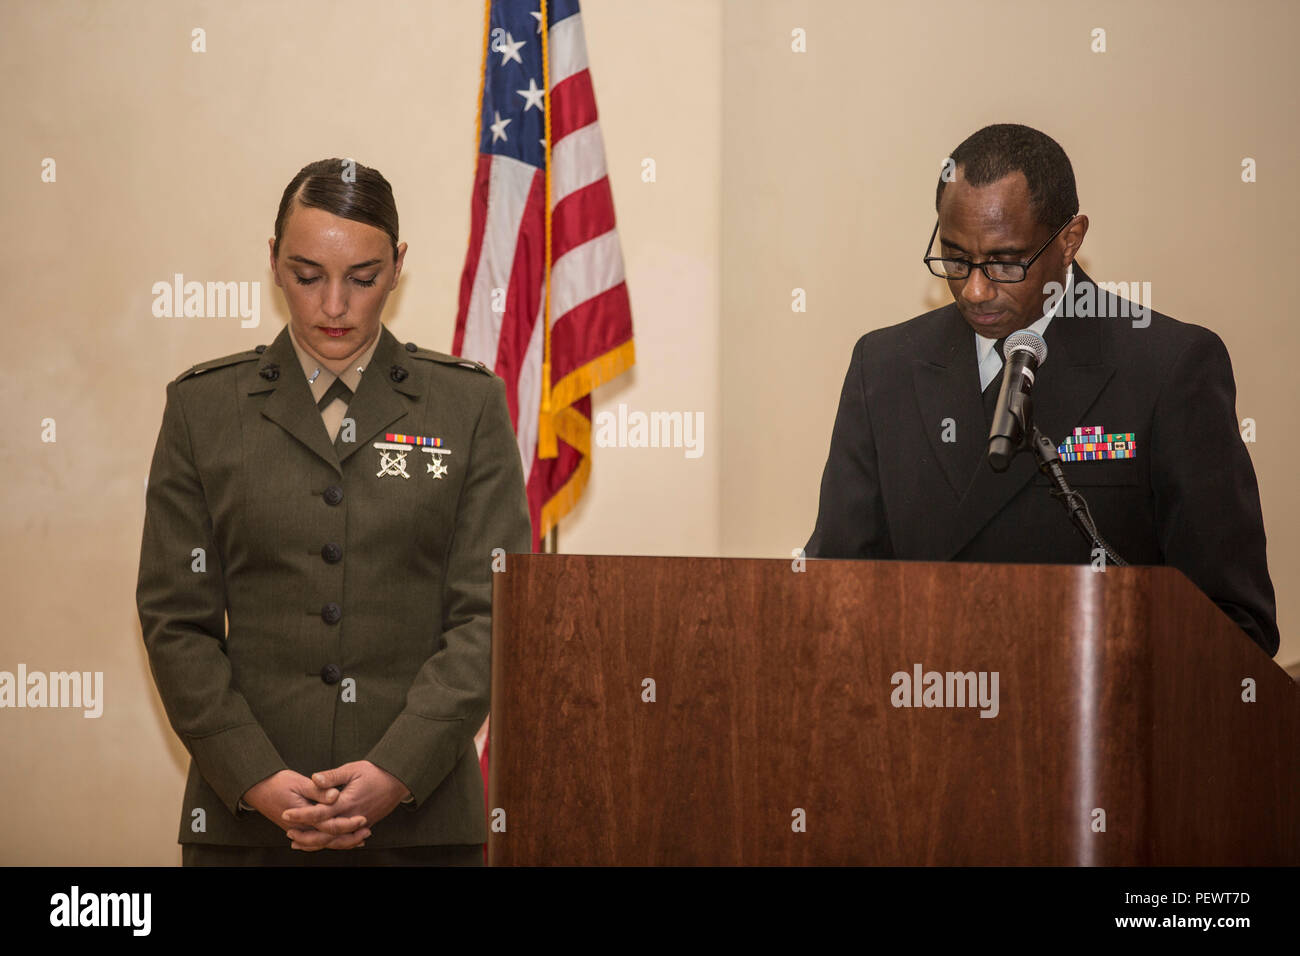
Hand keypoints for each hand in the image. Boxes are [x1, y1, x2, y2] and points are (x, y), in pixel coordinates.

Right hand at [242, 769, 370, 850]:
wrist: (257, 788)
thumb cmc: (277, 782)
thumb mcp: (298, 782)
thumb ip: (318, 790)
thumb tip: (335, 795)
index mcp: (302, 816)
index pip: (329, 825)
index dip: (348, 823)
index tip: (363, 818)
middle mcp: (300, 828)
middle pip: (328, 839)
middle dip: (349, 837)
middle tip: (368, 831)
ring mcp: (298, 831)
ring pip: (323, 842)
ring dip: (342, 842)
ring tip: (360, 838)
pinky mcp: (298, 829)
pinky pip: (316, 840)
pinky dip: (330, 841)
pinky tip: (340, 838)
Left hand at [280, 760, 409, 850]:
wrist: (397, 781)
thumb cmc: (375, 772)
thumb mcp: (353, 769)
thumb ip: (332, 776)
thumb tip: (314, 778)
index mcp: (347, 801)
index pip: (319, 813)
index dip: (301, 814)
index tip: (286, 813)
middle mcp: (352, 817)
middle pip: (325, 834)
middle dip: (305, 835)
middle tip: (289, 833)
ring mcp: (359, 824)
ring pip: (335, 841)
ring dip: (316, 843)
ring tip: (299, 843)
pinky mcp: (364, 826)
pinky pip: (345, 840)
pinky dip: (331, 844)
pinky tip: (322, 843)